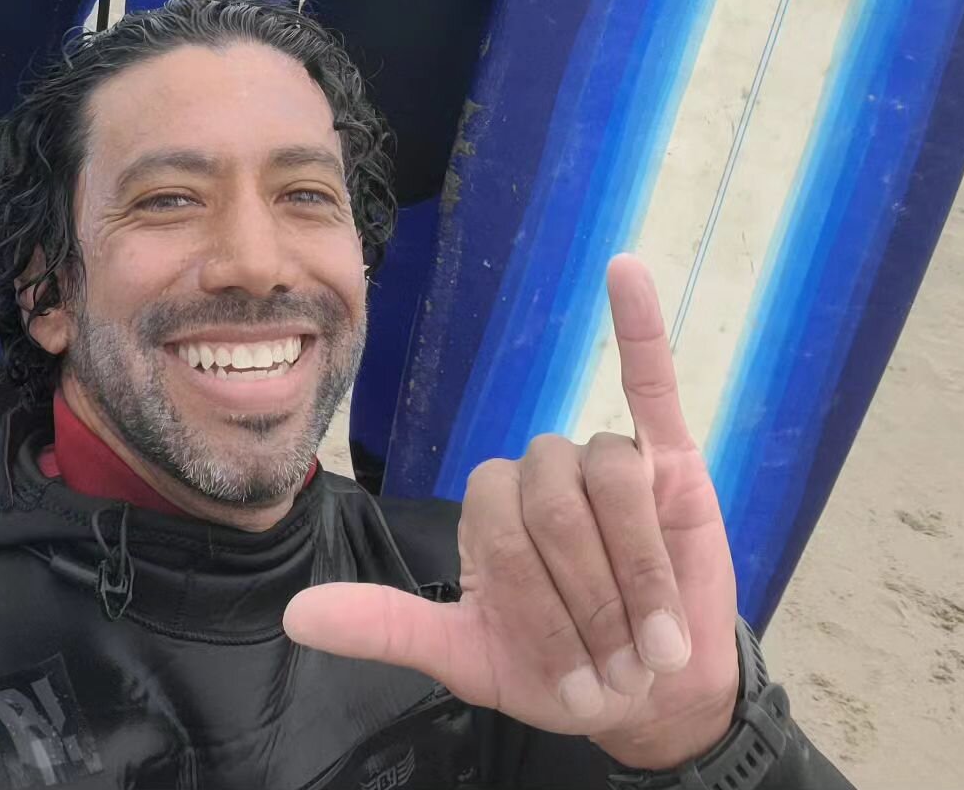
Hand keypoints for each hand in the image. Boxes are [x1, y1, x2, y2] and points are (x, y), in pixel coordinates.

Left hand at [283, 257, 740, 771]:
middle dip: (588, 602)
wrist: (654, 694)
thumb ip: (388, 625)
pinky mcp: (669, 455)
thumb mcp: (469, 656)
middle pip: (552, 504)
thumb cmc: (561, 670)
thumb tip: (294, 615)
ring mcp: (604, 460)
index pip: (499, 526)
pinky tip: (627, 269)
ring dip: (636, 568)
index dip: (540, 606)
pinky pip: (648, 377)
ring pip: (610, 478)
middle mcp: (541, 473)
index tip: (576, 682)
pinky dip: (637, 322)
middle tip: (618, 666)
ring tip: (655, 642)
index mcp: (492, 508)